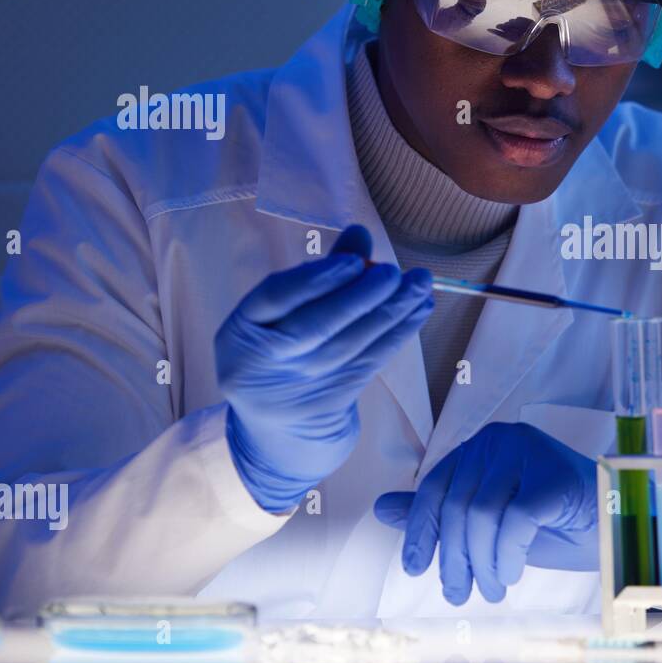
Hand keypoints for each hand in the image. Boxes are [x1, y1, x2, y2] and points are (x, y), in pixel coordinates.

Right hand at [216, 224, 432, 511]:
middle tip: (395, 273)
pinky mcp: (329, 404)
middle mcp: (263, 362)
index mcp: (242, 330)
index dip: (316, 279)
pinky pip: (368, 363)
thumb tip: (360, 233)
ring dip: (390, 313)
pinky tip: (418, 311)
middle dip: (361, 297)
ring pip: (348, 346)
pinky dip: (396, 335)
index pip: (275, 298)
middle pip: (316, 326)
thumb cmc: (280, 349)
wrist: (276, 429)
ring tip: (420, 286)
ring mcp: (296, 388)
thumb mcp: (281, 314)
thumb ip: (321, 271)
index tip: (355, 261)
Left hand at [374, 422, 598, 604]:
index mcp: (484, 445)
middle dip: (453, 557)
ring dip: (483, 563)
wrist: (617, 525)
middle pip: (457, 505)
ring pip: (481, 516)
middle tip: (460, 592)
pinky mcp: (552, 475)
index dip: (421, 530)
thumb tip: (382, 509)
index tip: (417, 568)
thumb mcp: (491, 522)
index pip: (437, 486)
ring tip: (493, 588)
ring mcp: (529, 452)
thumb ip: (440, 511)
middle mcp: (502, 439)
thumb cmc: (555, 522)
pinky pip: (514, 523)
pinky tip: (514, 572)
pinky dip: (509, 556)